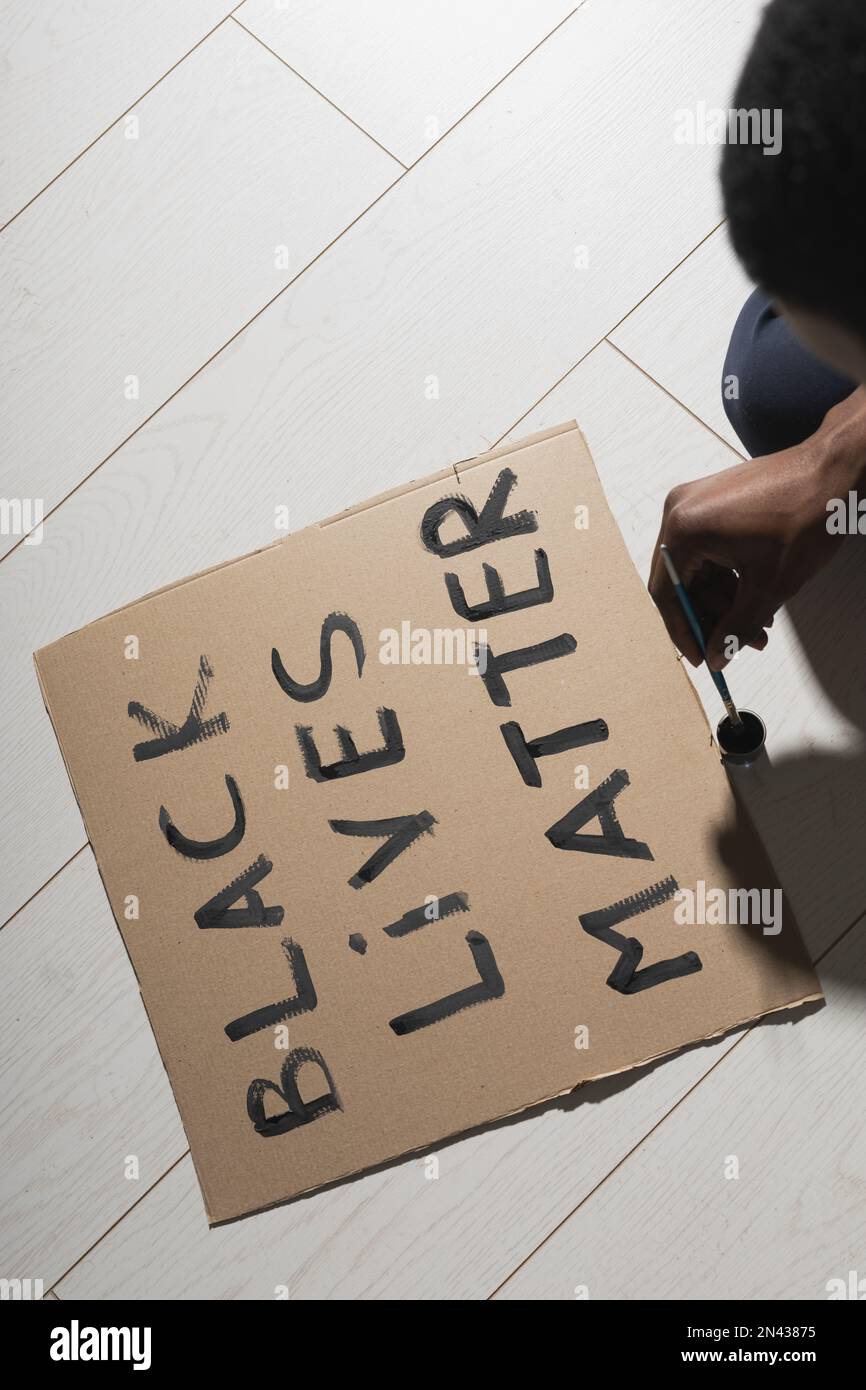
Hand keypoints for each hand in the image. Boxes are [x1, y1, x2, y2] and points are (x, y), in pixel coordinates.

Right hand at [649, 388, 865, 669]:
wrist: (836, 469)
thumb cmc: (805, 517)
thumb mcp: (769, 586)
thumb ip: (736, 627)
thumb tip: (716, 656)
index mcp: (683, 529)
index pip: (666, 592)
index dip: (683, 630)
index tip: (699, 657)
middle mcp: (680, 511)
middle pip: (683, 581)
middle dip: (713, 616)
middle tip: (737, 646)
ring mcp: (697, 502)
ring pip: (700, 567)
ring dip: (726, 600)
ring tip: (758, 626)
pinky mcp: (715, 500)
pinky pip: (711, 548)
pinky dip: (731, 575)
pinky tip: (757, 597)